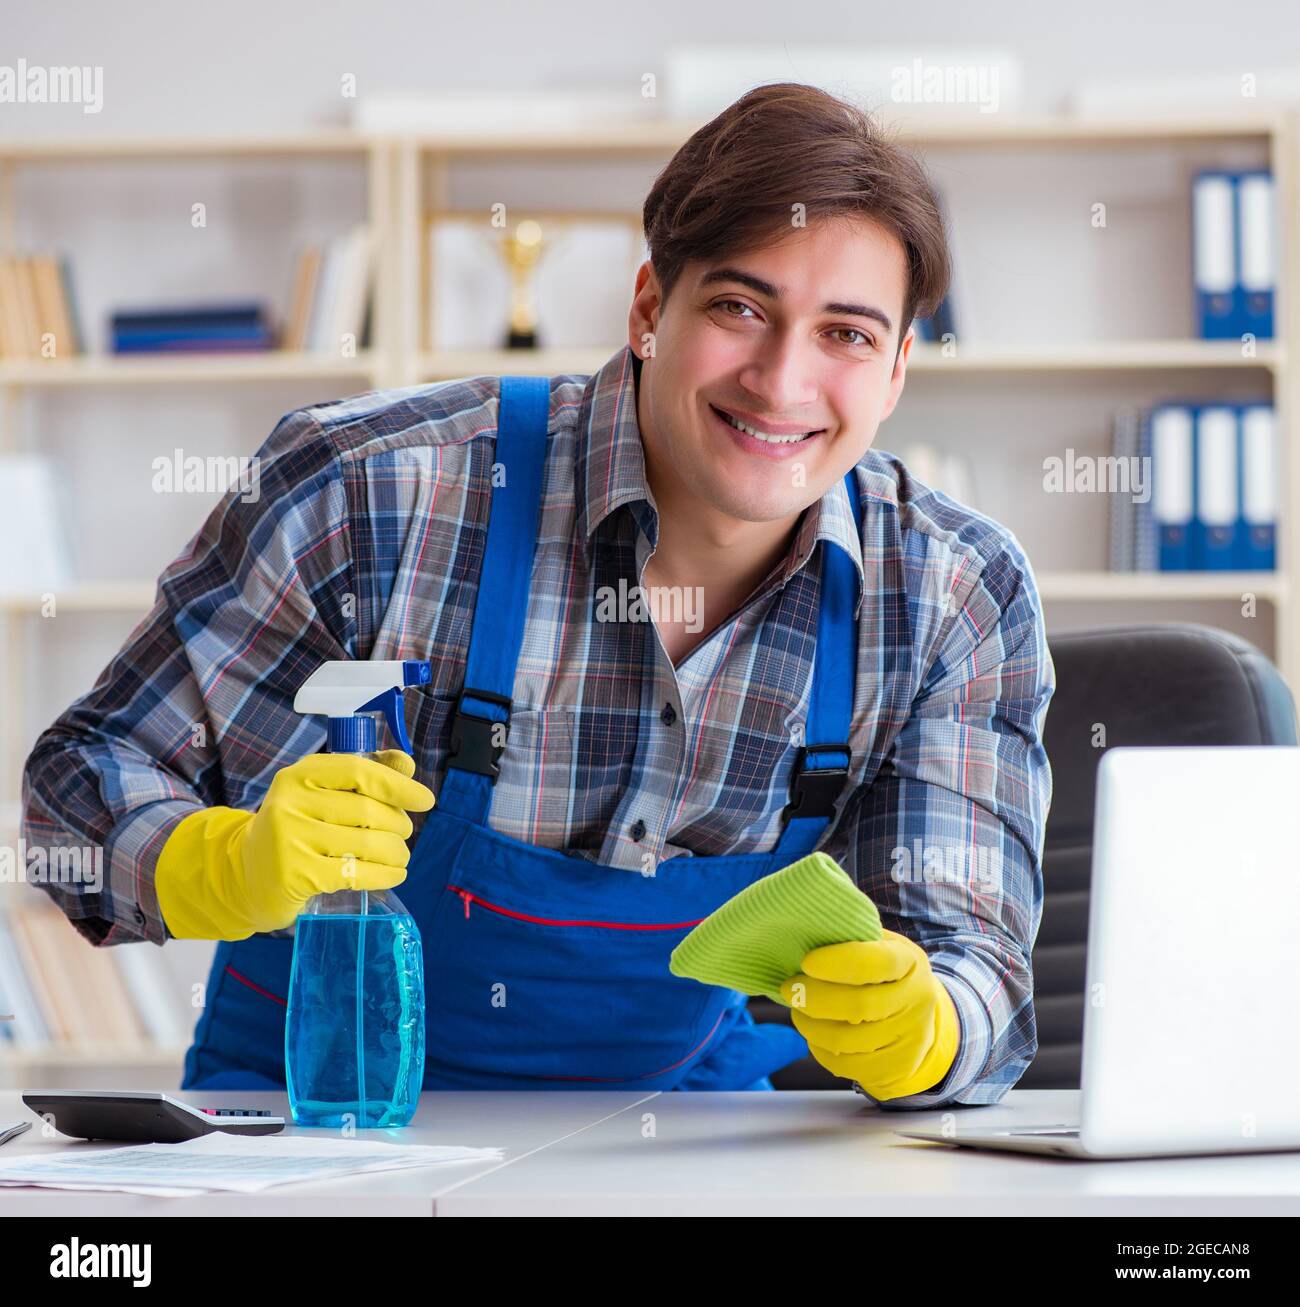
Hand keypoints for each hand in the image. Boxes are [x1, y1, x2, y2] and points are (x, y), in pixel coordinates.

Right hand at [157, 750, 434, 939]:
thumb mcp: (322, 792)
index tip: (426, 799)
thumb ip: (366, 773)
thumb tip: (407, 763)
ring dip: (396, 852)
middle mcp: (290, 803)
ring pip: (366, 844)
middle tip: (404, 833)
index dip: (398, 785)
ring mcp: (290, 841)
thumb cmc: (298, 826)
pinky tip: (395, 874)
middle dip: (398, 824)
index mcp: (299, 775)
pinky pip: (356, 874)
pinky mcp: (296, 876)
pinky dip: (386, 874)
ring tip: (401, 855)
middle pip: (367, 811)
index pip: (359, 771)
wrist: (246, 874)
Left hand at [778, 929, 958, 1099]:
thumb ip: (853, 939)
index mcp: (910, 962)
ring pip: (849, 1040)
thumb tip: (808, 936)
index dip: (838, 962)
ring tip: (797, 1012)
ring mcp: (910, 1038)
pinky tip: (814, 1035)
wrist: (921, 1019)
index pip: (877, 962)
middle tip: (788, 989)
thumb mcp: (881, 946)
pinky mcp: (898, 1067)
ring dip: (812, 1027)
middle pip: (859, 1006)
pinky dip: (822, 1051)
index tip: (806, 962)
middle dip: (814, 998)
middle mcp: (917, 1001)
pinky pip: (850, 1066)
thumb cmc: (886, 974)